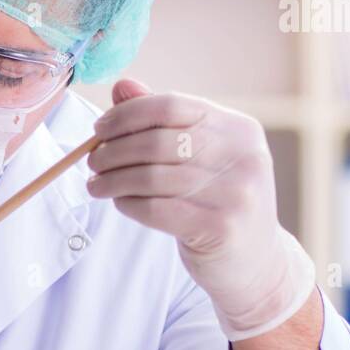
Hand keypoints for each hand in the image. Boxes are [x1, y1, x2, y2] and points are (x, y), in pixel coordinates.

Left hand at [87, 79, 314, 340]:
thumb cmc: (217, 201)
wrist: (257, 263)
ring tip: (96, 184)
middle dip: (114, 150)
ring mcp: (236, 192)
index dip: (127, 114)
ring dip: (113, 180)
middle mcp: (243, 155)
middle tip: (92, 161)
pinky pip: (156, 209)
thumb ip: (163, 121)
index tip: (100, 128)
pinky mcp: (221, 228)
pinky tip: (120, 203)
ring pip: (151, 177)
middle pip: (157, 142)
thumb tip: (122, 86)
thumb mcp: (200, 156)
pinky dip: (128, 204)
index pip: (170, 106)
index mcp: (238, 128)